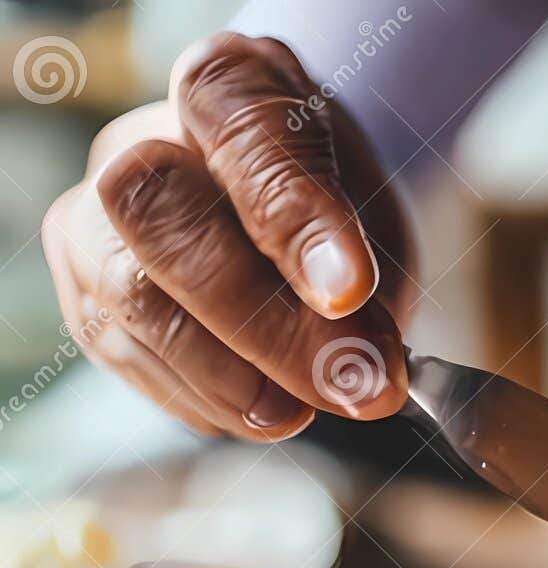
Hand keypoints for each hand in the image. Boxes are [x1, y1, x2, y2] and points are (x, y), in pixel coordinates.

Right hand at [42, 33, 414, 439]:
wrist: (291, 229)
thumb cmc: (334, 214)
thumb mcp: (374, 230)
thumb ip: (364, 287)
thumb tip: (357, 369)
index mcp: (231, 89)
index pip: (246, 133)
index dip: (295, 214)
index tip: (350, 289)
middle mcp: (141, 140)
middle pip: (160, 215)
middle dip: (260, 320)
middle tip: (346, 381)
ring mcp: (94, 218)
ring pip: (132, 297)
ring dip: (232, 376)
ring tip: (310, 407)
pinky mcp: (82, 293)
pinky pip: (127, 355)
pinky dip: (206, 398)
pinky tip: (264, 405)